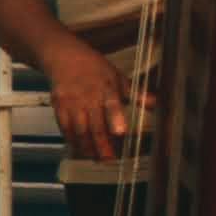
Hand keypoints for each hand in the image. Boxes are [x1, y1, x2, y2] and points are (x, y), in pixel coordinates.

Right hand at [41, 35, 133, 160]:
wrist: (63, 56)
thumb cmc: (93, 67)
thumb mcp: (117, 76)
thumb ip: (136, 93)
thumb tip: (157, 102)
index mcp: (106, 87)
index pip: (112, 104)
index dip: (116, 118)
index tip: (120, 132)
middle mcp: (88, 95)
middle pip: (95, 124)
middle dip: (102, 144)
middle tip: (109, 159)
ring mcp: (72, 102)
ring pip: (79, 130)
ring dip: (87, 147)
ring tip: (95, 158)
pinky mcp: (59, 106)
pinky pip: (65, 128)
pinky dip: (72, 141)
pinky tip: (79, 149)